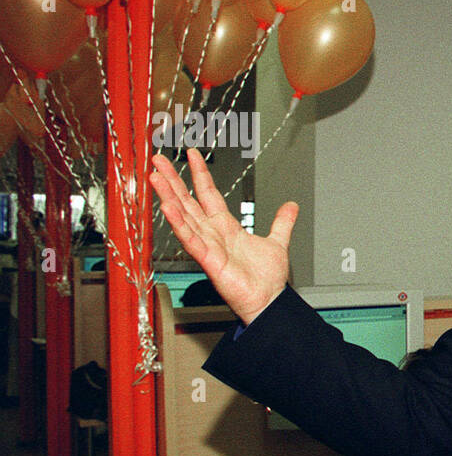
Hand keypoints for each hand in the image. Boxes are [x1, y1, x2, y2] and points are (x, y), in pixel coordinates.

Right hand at [149, 147, 297, 324]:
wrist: (268, 301)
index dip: (200, 174)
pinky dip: (180, 224)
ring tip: (156, 178)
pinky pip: (191, 240)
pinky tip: (168, 208)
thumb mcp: (277, 242)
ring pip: (184, 217)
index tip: (192, 154)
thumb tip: (291, 206)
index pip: (208, 194)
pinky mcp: (208, 260)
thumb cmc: (266, 279)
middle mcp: (213, 234)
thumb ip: (282, 223)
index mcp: (226, 227)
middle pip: (188, 201)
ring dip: (169, 197)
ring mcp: (208, 246)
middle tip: (158, 160)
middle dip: (173, 180)